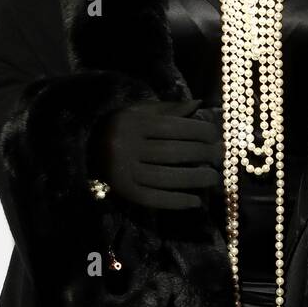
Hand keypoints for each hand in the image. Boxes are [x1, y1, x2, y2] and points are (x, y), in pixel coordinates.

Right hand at [88, 98, 221, 209]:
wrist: (86, 148)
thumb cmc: (121, 126)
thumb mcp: (140, 112)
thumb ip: (169, 109)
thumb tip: (199, 104)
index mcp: (134, 124)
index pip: (174, 128)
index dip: (200, 132)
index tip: (216, 136)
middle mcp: (127, 147)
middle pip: (173, 153)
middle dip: (202, 155)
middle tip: (221, 157)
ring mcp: (124, 171)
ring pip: (166, 177)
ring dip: (195, 180)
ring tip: (214, 178)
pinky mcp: (124, 192)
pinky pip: (154, 199)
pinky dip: (177, 201)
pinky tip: (195, 202)